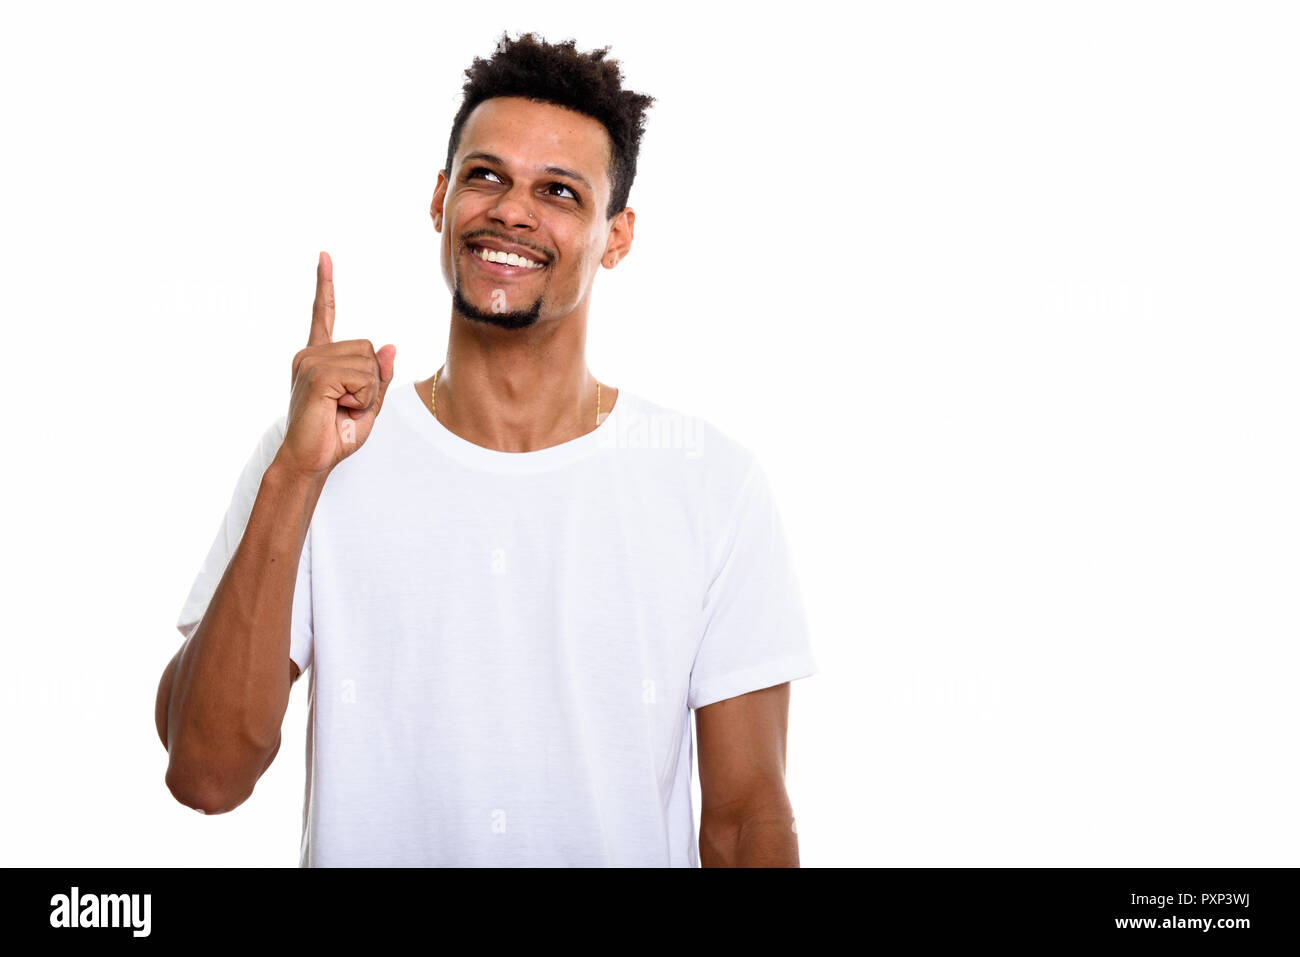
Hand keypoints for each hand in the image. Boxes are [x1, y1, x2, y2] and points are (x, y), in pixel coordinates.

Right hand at [275, 251, 395, 477]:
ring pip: (369, 363)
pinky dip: (362, 397)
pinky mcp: (315, 374)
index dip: (325, 285)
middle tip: (348, 405)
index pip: (324, 314)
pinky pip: (362, 377)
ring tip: (342, 409)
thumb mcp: (368, 404)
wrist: (311, 460)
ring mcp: (310, 361)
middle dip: (372, 381)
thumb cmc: (336, 435)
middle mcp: (310, 353)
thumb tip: (391, 346)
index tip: (324, 255)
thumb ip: (379, 376)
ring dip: (367, 392)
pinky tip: (339, 409)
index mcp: (319, 357)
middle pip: (369, 348)